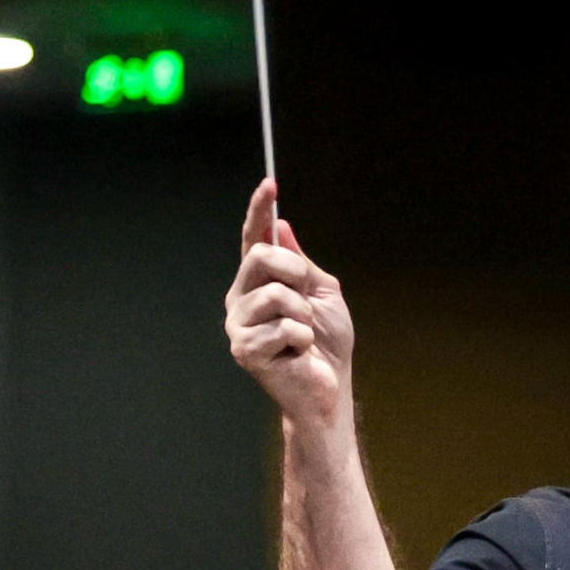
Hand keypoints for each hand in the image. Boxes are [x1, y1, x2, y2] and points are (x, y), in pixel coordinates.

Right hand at [224, 178, 355, 429]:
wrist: (329, 386)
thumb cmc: (327, 343)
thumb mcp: (323, 293)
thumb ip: (302, 263)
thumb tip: (282, 227)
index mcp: (259, 282)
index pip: (253, 239)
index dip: (259, 210)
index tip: (269, 183)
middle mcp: (242, 299)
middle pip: (260, 256)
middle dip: (295, 273)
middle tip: (307, 298)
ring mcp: (239, 324)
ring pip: (276, 295)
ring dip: (303, 315)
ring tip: (303, 336)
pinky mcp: (244, 350)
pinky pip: (283, 327)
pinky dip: (302, 339)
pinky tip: (298, 354)